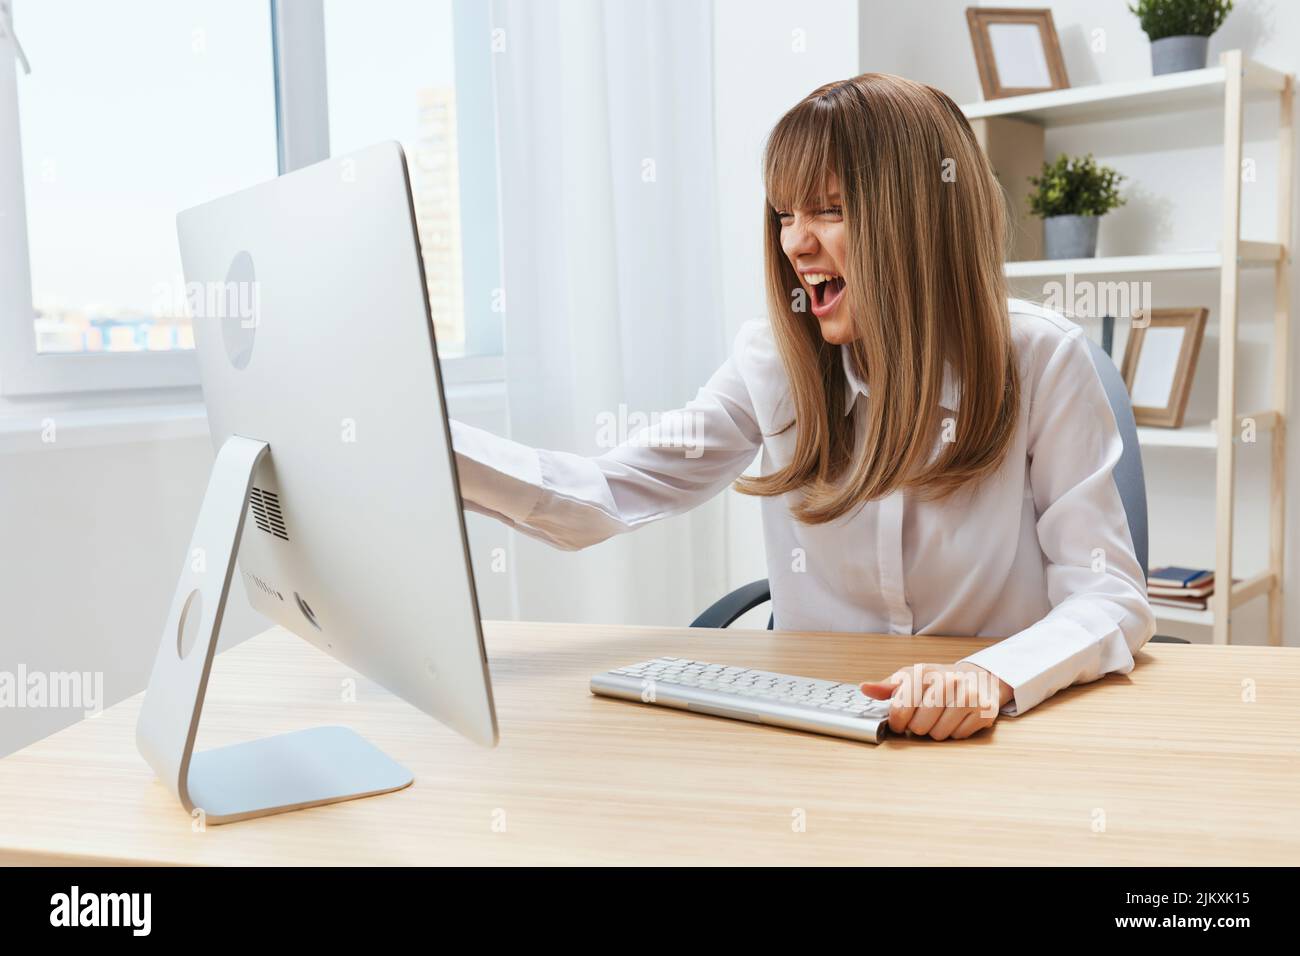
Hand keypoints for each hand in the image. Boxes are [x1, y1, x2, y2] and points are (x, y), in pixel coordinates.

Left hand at [860, 662, 1012, 739]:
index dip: (897, 721)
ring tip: (941, 716)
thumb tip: (865, 688)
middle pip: (918, 726)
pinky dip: (955, 732)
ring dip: (936, 730)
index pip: (900, 709)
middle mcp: (948, 681)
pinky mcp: (984, 711)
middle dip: (918, 726)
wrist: (978, 678)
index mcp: (924, 673)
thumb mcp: (911, 678)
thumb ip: (887, 687)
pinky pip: (958, 736)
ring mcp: (968, 696)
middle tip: (925, 716)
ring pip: (938, 734)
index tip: (900, 721)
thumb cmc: (939, 681)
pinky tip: (957, 718)